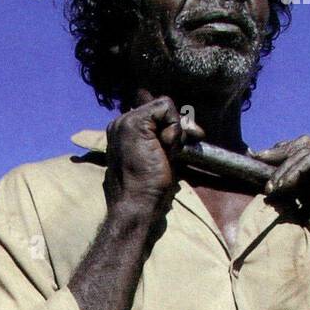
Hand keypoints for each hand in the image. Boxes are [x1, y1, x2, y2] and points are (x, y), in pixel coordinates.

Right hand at [104, 90, 204, 216]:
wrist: (136, 204)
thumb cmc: (147, 189)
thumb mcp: (160, 157)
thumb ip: (165, 138)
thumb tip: (189, 123)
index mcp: (123, 133)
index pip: (154, 113)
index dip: (171, 124)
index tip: (177, 144)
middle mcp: (120, 123)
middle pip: (160, 108)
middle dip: (177, 126)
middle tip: (174, 150)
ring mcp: (125, 121)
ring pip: (164, 106)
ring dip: (173, 131)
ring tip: (164, 154)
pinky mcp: (135, 123)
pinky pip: (166, 107)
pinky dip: (173, 127)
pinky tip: (165, 148)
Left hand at [251, 135, 309, 239]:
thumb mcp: (297, 201)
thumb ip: (286, 186)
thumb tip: (261, 175)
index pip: (300, 148)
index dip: (278, 152)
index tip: (255, 159)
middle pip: (303, 144)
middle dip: (278, 154)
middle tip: (259, 165)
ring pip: (306, 151)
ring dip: (284, 169)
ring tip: (272, 188)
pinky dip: (295, 171)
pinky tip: (284, 186)